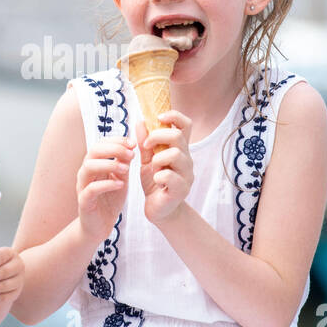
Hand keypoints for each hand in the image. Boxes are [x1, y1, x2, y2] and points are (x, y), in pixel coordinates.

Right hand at [75, 136, 134, 241]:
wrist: (100, 226)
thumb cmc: (109, 201)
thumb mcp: (120, 178)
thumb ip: (123, 163)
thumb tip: (131, 146)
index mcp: (94, 164)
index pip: (101, 144)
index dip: (116, 140)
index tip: (133, 142)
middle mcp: (86, 172)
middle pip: (93, 151)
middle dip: (113, 149)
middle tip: (131, 153)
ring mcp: (83, 186)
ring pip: (89, 167)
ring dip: (109, 164)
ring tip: (126, 169)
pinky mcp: (84, 201)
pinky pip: (91, 189)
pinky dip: (106, 184)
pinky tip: (120, 184)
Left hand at [137, 109, 193, 225]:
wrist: (158, 209)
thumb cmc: (155, 182)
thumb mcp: (147, 159)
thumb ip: (145, 142)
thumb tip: (140, 121)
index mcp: (180, 149)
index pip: (185, 125)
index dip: (174, 116)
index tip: (158, 117)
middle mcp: (186, 159)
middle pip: (178, 136)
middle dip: (158, 136)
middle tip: (146, 145)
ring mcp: (186, 174)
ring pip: (176, 154)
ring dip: (158, 158)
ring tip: (153, 168)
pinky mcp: (181, 189)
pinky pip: (170, 175)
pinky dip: (159, 176)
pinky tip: (157, 181)